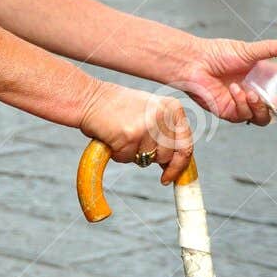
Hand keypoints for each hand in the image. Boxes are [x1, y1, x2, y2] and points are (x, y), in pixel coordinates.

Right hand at [79, 82, 193, 183]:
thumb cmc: (118, 108)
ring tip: (122, 136)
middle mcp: (164, 115)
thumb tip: (174, 164)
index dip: (178, 166)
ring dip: (132, 155)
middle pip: (166, 156)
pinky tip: (113, 137)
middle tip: (134, 146)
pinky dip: (118, 154)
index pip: (185, 145)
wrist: (91, 98)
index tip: (168, 178)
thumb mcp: (150, 112)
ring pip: (147, 159)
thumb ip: (165, 132)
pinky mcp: (131, 136)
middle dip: (150, 158)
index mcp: (173, 108)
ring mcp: (148, 126)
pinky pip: (128, 158)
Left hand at [181, 37, 276, 124]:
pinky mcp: (233, 112)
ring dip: (261, 106)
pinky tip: (234, 91)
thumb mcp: (249, 50)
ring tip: (251, 91)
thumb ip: (273, 49)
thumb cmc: (219, 53)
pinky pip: (246, 116)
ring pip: (266, 116)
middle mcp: (259, 90)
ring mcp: (246, 103)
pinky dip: (243, 104)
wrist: (195, 64)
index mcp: (266, 74)